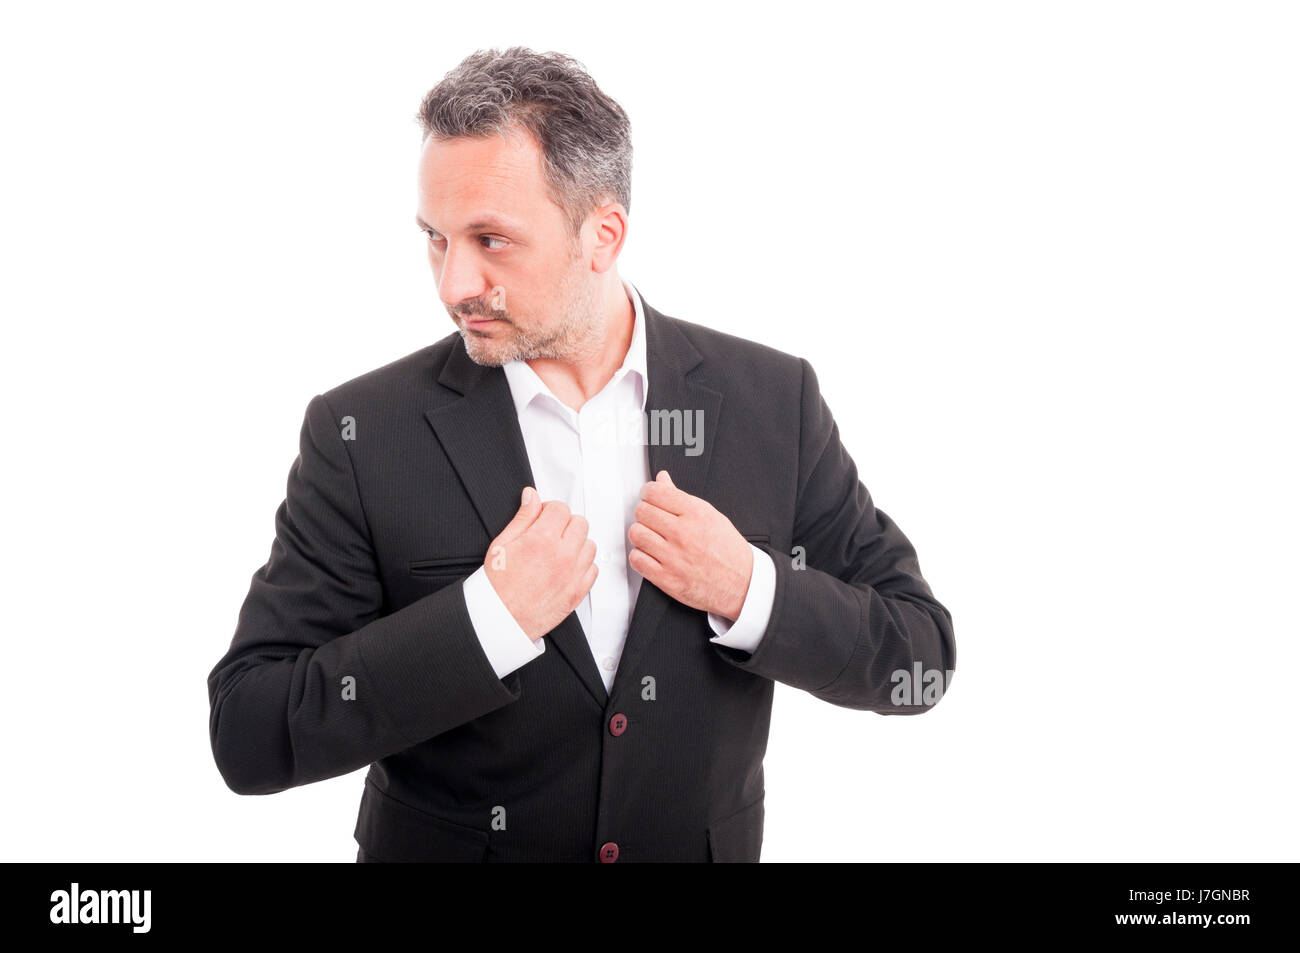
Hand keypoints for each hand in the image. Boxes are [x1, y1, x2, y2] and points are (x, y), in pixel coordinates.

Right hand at [483, 487, 598, 641]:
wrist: (501, 619)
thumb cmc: (497, 585)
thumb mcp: (502, 544)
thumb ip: (522, 518)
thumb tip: (532, 496)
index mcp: (542, 539)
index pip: (561, 509)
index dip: (550, 511)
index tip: (543, 518)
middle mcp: (562, 555)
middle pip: (580, 523)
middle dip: (565, 525)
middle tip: (550, 534)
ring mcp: (573, 574)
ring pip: (589, 544)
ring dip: (576, 544)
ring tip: (557, 552)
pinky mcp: (578, 592)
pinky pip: (593, 569)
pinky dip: (583, 566)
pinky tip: (565, 569)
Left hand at [628, 470, 752, 620]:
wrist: (741, 584)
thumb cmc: (729, 552)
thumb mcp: (711, 516)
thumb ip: (682, 498)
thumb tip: (663, 480)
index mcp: (695, 514)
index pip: (655, 492)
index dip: (648, 492)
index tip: (649, 496)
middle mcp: (683, 533)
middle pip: (642, 511)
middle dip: (645, 512)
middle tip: (652, 518)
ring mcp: (673, 556)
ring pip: (636, 534)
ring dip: (641, 534)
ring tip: (651, 537)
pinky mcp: (666, 578)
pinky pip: (636, 559)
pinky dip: (639, 556)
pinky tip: (650, 554)